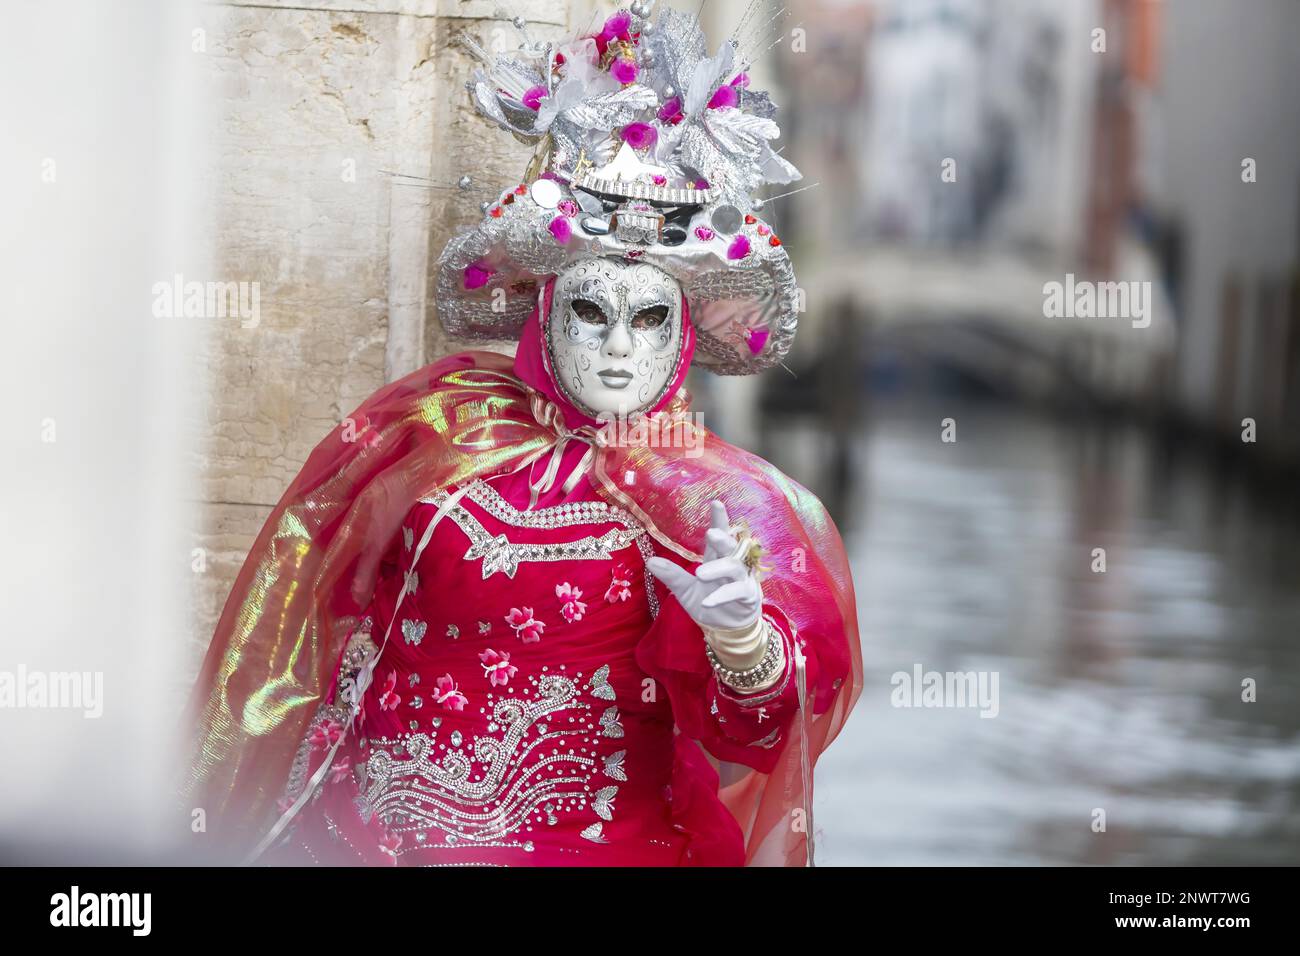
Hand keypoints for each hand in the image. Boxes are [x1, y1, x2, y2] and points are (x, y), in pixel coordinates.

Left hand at [645, 501, 761, 633]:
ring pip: (735, 568)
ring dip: (718, 569)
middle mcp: (732, 566)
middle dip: (723, 539)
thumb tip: (650, 561)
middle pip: (731, 547)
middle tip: (711, 534)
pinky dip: (723, 595)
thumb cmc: (708, 603)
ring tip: (700, 574)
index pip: (719, 536)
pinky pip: (738, 592)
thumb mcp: (685, 590)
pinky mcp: (748, 597)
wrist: (725, 629)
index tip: (716, 502)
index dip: (719, 520)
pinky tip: (708, 600)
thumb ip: (672, 576)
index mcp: (717, 559)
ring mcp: (742, 580)